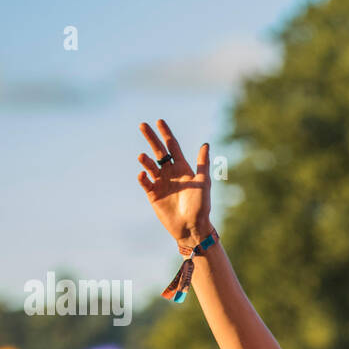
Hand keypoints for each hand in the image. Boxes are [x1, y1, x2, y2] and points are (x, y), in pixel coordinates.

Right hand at [136, 119, 210, 242]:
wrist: (192, 227)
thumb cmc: (201, 205)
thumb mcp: (203, 182)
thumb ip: (202, 163)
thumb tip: (206, 144)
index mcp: (182, 168)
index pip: (172, 147)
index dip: (166, 134)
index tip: (159, 121)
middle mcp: (170, 173)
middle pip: (158, 151)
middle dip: (151, 138)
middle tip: (142, 125)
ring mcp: (161, 183)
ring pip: (150, 166)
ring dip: (146, 160)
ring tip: (142, 157)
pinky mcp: (153, 194)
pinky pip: (146, 182)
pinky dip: (143, 177)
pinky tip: (143, 174)